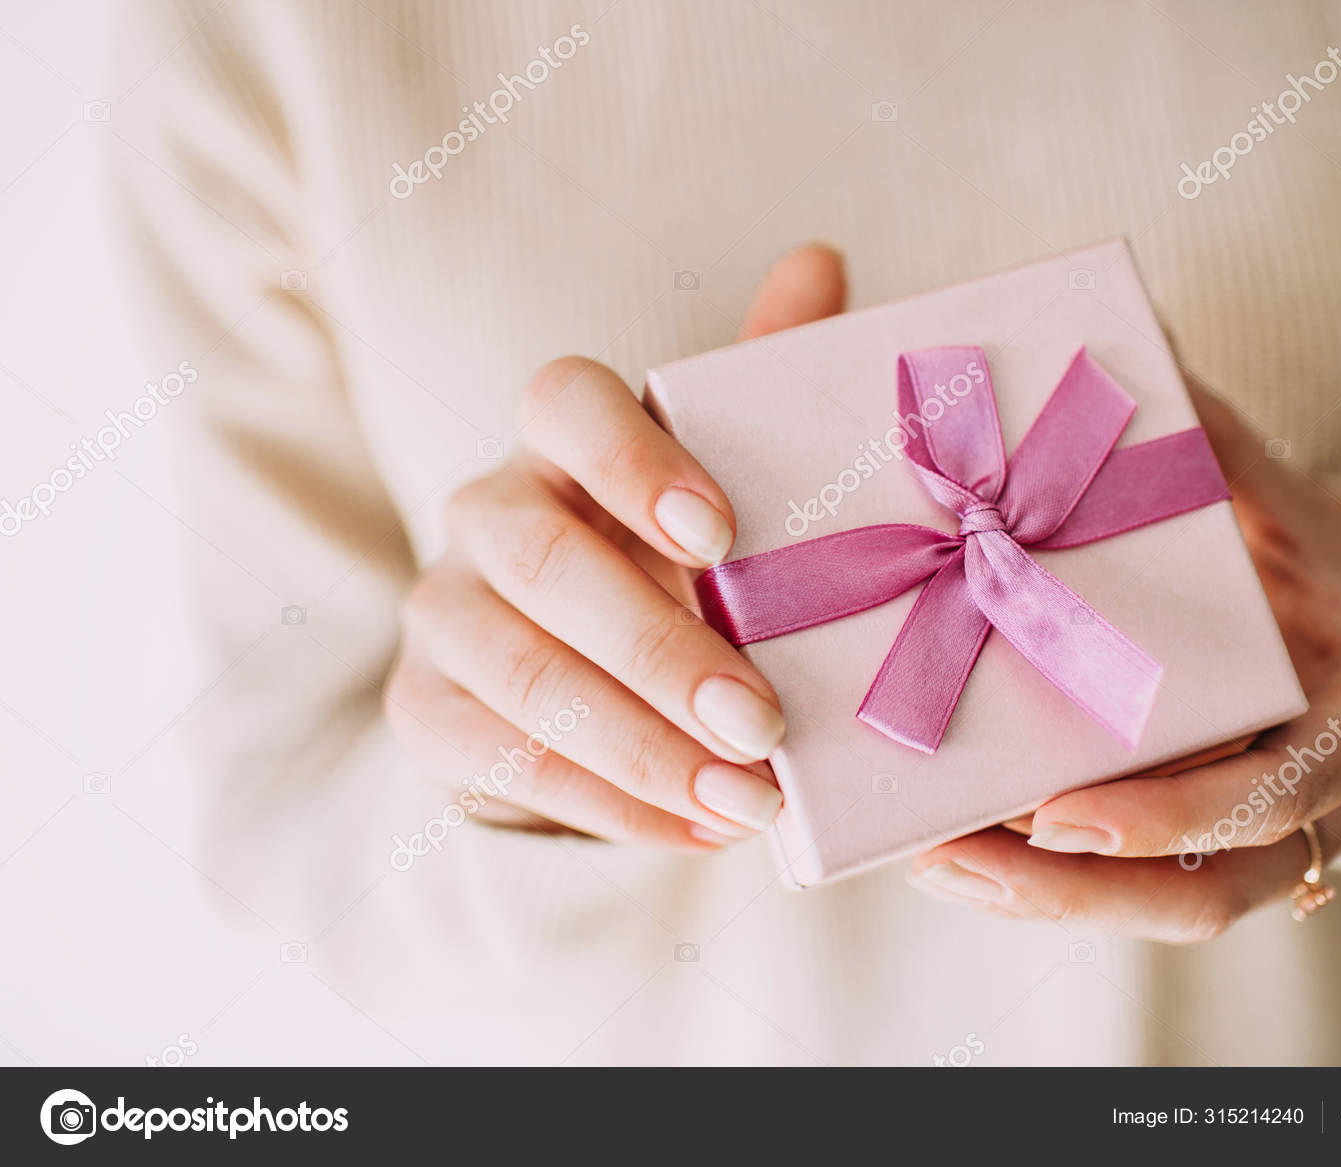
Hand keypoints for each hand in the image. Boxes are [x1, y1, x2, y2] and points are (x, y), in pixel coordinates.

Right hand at [384, 244, 847, 849]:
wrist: (585, 667)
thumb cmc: (671, 555)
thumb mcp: (723, 476)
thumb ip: (760, 383)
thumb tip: (820, 260)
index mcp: (561, 439)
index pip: (562, 401)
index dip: (631, 458)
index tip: (723, 533)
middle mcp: (485, 513)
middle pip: (543, 561)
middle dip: (659, 651)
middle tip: (763, 723)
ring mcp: (442, 613)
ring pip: (522, 677)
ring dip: (643, 750)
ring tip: (749, 805)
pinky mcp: (425, 709)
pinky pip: (505, 766)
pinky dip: (611, 805)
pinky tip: (700, 831)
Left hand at [909, 378, 1340, 940]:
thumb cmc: (1327, 560)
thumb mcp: (1291, 503)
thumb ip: (1219, 452)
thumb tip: (1135, 341)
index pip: (1267, 796)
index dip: (1162, 815)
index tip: (1051, 812)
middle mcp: (1333, 806)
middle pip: (1207, 892)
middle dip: (1072, 889)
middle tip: (948, 857)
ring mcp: (1285, 847)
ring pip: (1172, 909)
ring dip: (1049, 899)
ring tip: (934, 863)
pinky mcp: (1230, 856)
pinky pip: (1150, 892)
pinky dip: (1062, 882)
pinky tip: (967, 855)